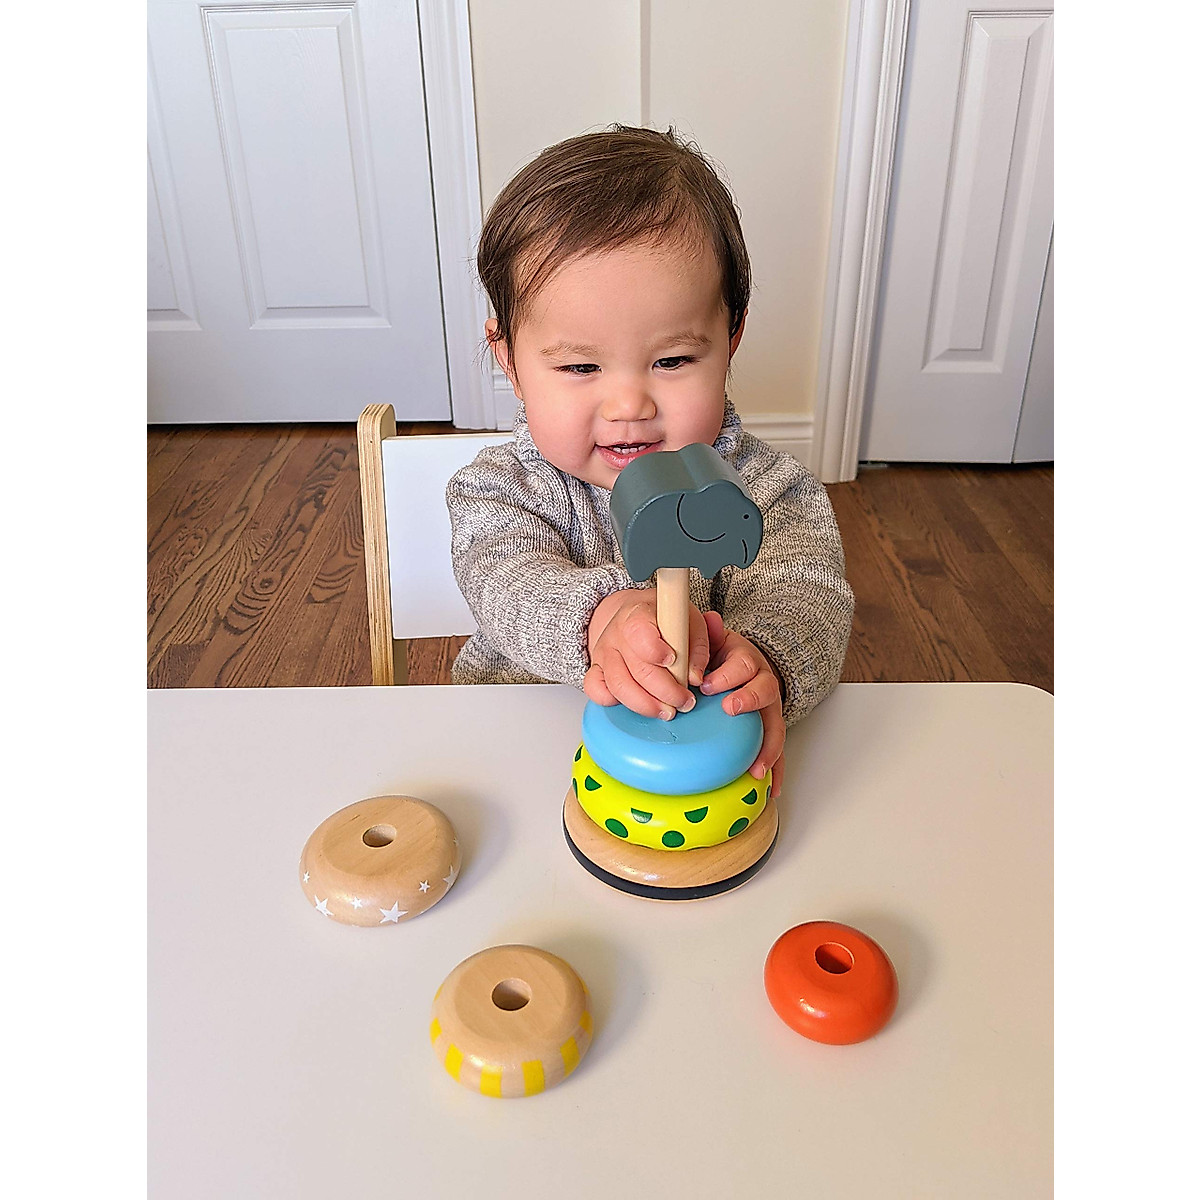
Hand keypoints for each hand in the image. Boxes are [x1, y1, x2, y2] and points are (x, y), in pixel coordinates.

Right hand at [584, 589, 711, 719]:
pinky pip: (597, 692)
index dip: (656, 650)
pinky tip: (639, 704)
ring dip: (647, 705)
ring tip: (667, 710)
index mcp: (638, 613)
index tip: (673, 659)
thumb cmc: (663, 619)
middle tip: (685, 700)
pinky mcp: (596, 671)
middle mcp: (616, 634)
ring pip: (619, 686)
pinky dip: (616, 703)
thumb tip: (694, 677)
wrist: (633, 615)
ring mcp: (604, 653)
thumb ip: (696, 646)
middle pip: (637, 669)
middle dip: (666, 691)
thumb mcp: (687, 620)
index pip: (640, 632)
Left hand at [699, 611, 785, 794]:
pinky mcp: (768, 728)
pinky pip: (775, 749)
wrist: (738, 665)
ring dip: (768, 747)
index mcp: (747, 661)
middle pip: (765, 692)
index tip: (707, 685)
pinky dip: (776, 769)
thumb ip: (709, 632)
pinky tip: (771, 788)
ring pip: (775, 726)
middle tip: (731, 710)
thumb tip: (710, 620)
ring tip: (757, 768)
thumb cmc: (720, 657)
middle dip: (749, 702)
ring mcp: (768, 708)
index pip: (743, 665)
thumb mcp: (713, 641)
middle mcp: (763, 683)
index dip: (727, 675)